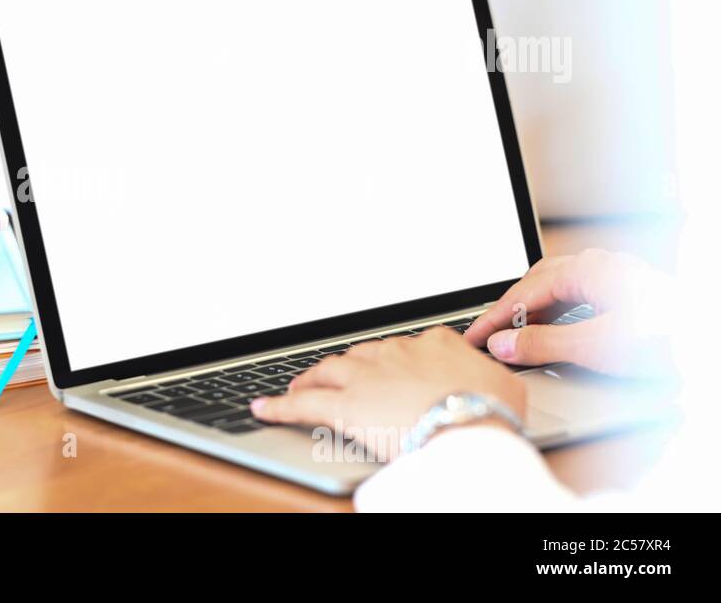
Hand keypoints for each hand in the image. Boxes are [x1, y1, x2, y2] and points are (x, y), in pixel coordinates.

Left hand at [250, 328, 523, 459]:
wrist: (468, 425)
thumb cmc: (491, 410)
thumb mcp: (504, 386)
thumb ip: (486, 376)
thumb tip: (490, 381)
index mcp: (433, 343)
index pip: (406, 346)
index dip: (393, 360)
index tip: (390, 368)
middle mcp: (393, 351)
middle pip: (361, 355)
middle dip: (347, 368)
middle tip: (338, 379)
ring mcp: (365, 375)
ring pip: (328, 370)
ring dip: (311, 379)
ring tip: (299, 388)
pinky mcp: (342, 404)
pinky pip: (302, 404)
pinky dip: (279, 406)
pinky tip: (263, 408)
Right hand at [463, 249, 673, 376]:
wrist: (711, 343)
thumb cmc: (670, 340)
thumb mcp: (597, 346)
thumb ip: (544, 343)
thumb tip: (505, 342)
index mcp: (589, 269)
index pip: (524, 292)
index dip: (494, 318)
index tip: (474, 337)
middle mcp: (601, 266)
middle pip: (538, 282)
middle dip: (509, 308)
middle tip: (488, 335)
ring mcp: (616, 277)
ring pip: (558, 287)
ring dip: (532, 310)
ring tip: (514, 335)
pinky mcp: (628, 294)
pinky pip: (577, 295)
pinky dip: (555, 311)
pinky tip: (554, 329)